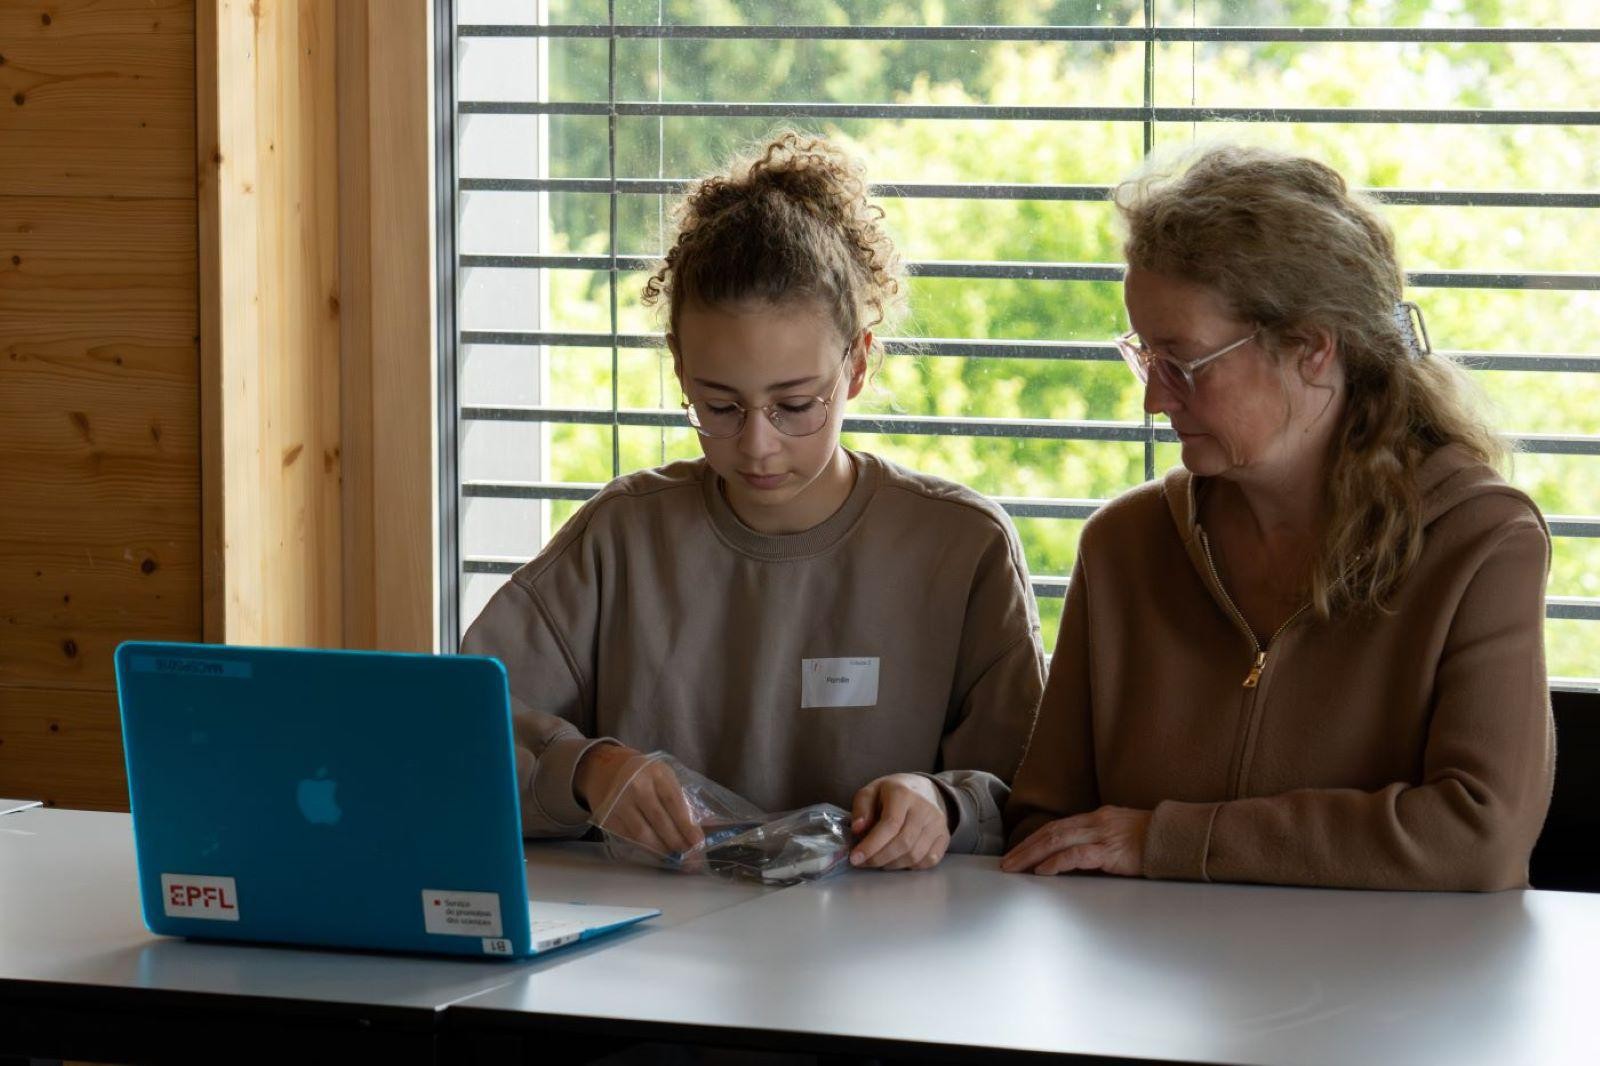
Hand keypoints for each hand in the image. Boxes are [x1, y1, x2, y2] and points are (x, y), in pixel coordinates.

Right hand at [575, 744, 703, 856]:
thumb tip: (697, 829)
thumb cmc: (645, 774)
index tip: (697, 841)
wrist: (607, 767)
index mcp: (656, 774)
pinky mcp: (608, 816)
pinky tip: (656, 852)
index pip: (673, 802)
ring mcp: (619, 802)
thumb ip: (678, 798)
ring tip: (674, 856)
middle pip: (659, 820)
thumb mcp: (664, 776)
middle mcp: (636, 787)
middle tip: (688, 854)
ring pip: (642, 833)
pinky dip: (645, 848)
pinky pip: (629, 837)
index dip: (686, 824)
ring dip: (661, 849)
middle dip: (676, 841)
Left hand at [849, 773, 950, 870]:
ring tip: (879, 861)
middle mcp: (924, 808)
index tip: (855, 858)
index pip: (890, 824)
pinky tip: (898, 861)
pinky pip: (929, 860)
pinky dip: (911, 866)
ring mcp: (938, 823)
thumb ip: (861, 809)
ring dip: (893, 864)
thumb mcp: (871, 791)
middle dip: (879, 858)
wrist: (923, 789)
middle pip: (903, 843)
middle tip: (864, 863)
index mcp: (903, 794)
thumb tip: (858, 830)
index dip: (871, 845)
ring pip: (915, 855)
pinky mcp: (945, 836)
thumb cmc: (892, 793)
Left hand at [1000, 806, 1150, 876]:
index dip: (1034, 839)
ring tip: (1015, 867)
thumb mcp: (1121, 836)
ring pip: (1057, 840)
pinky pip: (1077, 855)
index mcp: (1097, 818)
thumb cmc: (1153, 842)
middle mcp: (1096, 822)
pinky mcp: (1111, 852)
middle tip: (1006, 862)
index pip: (1057, 826)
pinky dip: (1056, 862)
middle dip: (1025, 847)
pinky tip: (1043, 870)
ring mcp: (1103, 835)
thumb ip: (1099, 842)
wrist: (1178, 839)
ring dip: (1032, 855)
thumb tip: (1076, 859)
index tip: (1018, 852)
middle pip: (1051, 831)